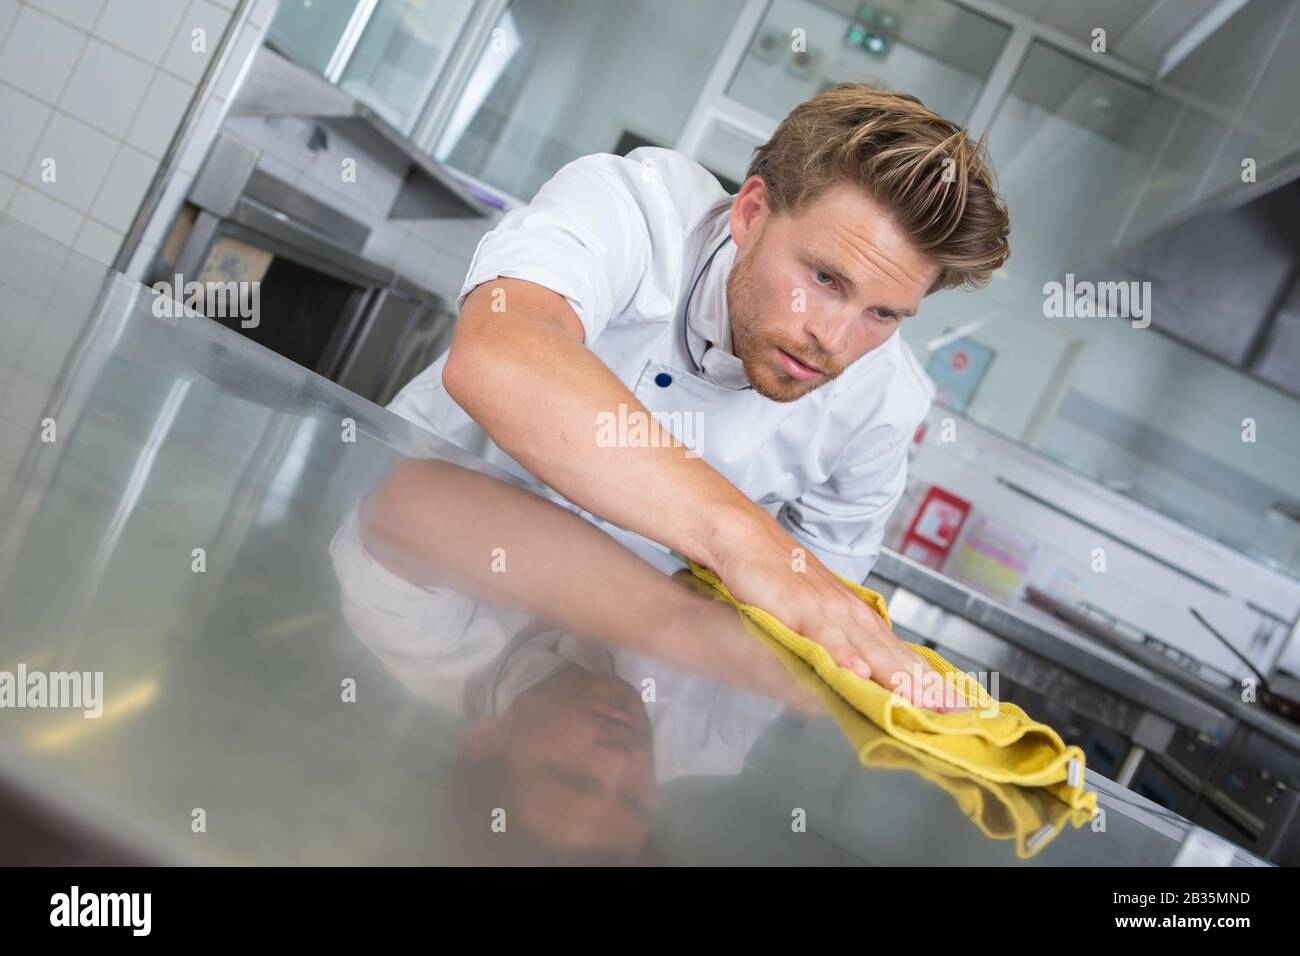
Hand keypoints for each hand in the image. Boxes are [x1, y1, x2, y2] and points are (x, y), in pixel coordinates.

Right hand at [705, 514, 967, 711]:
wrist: (749, 539)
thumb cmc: (783, 577)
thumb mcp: (820, 614)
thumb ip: (844, 644)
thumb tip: (865, 676)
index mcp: (859, 620)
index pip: (903, 656)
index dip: (932, 684)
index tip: (961, 708)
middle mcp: (852, 616)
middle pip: (895, 658)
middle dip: (927, 689)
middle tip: (957, 714)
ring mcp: (827, 611)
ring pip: (868, 649)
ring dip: (897, 676)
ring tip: (923, 703)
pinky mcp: (798, 608)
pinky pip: (823, 635)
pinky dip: (842, 653)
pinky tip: (857, 672)